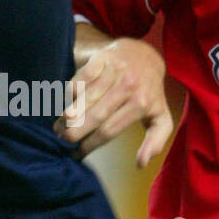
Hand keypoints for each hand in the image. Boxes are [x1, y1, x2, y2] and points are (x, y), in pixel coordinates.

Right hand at [56, 36, 173, 166]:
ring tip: (58, 127)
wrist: (144, 54)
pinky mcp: (102, 58)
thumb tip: (141, 163)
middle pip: (96, 115)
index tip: (77, 153)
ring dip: (69, 114)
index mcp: (142, 103)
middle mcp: (129, 85)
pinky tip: (65, 104)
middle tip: (62, 141)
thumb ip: (156, 141)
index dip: (90, 144)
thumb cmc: (149, 92)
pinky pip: (81, 78)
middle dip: (76, 131)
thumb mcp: (160, 117)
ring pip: (86, 97)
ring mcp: (115, 70)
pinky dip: (71, 92)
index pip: (109, 130)